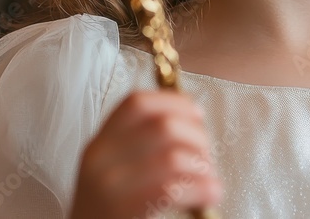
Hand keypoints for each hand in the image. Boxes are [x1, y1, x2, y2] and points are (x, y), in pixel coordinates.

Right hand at [68, 90, 221, 218]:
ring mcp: (109, 185)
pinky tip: (209, 194)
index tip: (196, 115)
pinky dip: (202, 189)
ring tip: (208, 181)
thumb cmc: (109, 211)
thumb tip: (194, 122)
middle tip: (205, 158)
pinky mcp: (121, 209)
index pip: (138, 102)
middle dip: (197, 138)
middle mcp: (100, 158)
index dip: (175, 102)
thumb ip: (142, 144)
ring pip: (173, 156)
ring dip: (202, 167)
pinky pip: (172, 189)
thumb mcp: (113, 170)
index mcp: (100, 143)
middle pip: (163, 126)